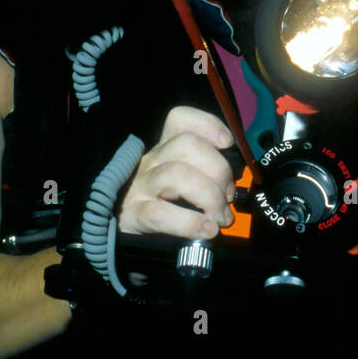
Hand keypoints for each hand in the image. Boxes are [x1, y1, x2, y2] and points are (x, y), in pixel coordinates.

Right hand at [117, 107, 236, 239]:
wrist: (121, 238)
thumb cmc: (162, 210)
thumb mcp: (182, 187)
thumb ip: (206, 178)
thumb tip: (236, 185)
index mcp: (164, 151)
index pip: (179, 120)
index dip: (208, 124)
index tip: (228, 143)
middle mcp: (150, 162)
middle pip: (186, 145)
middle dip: (218, 168)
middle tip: (228, 196)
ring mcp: (139, 188)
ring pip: (176, 173)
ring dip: (209, 196)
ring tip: (220, 217)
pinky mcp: (132, 216)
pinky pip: (161, 213)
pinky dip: (190, 222)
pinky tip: (207, 230)